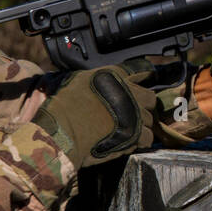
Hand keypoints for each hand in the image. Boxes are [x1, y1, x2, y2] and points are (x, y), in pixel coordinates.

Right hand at [34, 65, 156, 167]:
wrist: (62, 132)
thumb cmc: (63, 107)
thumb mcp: (78, 80)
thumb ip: (98, 79)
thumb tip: (103, 82)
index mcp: (115, 76)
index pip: (142, 70)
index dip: (145, 75)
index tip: (148, 78)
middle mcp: (129, 93)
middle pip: (150, 98)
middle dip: (143, 104)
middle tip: (133, 111)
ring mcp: (134, 115)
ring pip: (149, 119)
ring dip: (141, 124)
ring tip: (128, 128)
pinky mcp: (135, 135)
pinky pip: (147, 137)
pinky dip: (140, 140)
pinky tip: (129, 140)